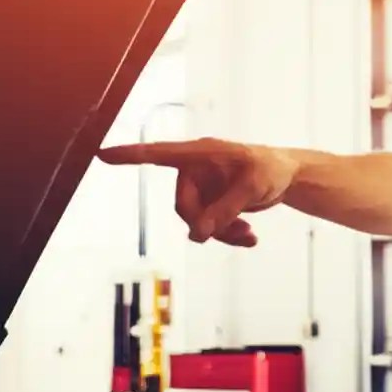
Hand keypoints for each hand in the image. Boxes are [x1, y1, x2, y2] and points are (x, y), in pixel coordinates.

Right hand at [97, 138, 297, 246]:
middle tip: (235, 233)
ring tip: (249, 236)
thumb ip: (225, 209)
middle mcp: (196, 170)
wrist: (289, 176)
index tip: (101, 155)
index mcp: (201, 153)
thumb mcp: (253, 186)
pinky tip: (251, 238)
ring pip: (195, 221)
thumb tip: (198, 234)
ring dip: (220, 233)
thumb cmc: (271, 169)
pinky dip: (227, 234)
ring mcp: (204, 188)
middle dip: (205, 223)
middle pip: (182, 205)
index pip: (159, 154)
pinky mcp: (213, 203)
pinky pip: (209, 225)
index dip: (130, 156)